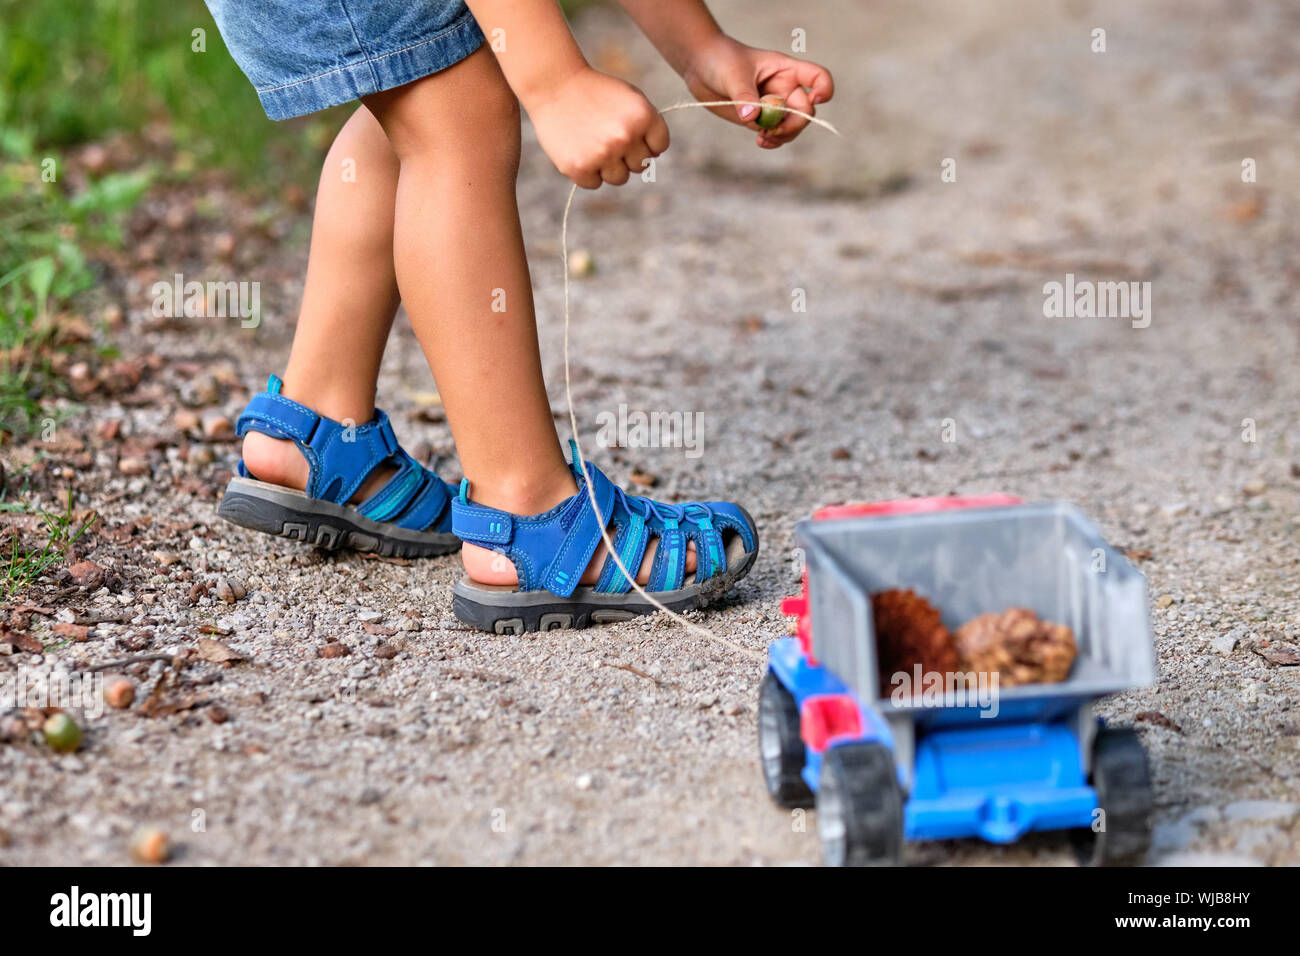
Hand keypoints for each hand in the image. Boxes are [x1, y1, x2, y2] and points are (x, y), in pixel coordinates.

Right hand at [523, 66, 669, 188]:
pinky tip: (578, 148)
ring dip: (608, 165)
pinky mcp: (579, 168)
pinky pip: (594, 183)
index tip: (629, 130)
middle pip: (640, 166)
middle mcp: (625, 137)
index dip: (646, 141)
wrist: (554, 84)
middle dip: (627, 154)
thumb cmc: (596, 91)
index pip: (659, 147)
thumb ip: (648, 124)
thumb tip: (654, 157)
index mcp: (643, 117)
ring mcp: (602, 154)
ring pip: (619, 178)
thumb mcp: (630, 97)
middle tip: (606, 134)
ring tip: (592, 141)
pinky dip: (586, 171)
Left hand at [682, 36, 833, 148]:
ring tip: (763, 138)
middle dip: (794, 124)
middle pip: (805, 111)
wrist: (700, 67)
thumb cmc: (721, 60)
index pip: (817, 77)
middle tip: (774, 130)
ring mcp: (772, 105)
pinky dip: (772, 140)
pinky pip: (774, 133)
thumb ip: (744, 96)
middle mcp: (784, 88)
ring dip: (783, 136)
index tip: (816, 101)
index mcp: (786, 70)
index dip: (824, 90)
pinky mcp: (759, 118)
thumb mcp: (733, 75)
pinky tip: (761, 141)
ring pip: (791, 126)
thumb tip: (753, 118)